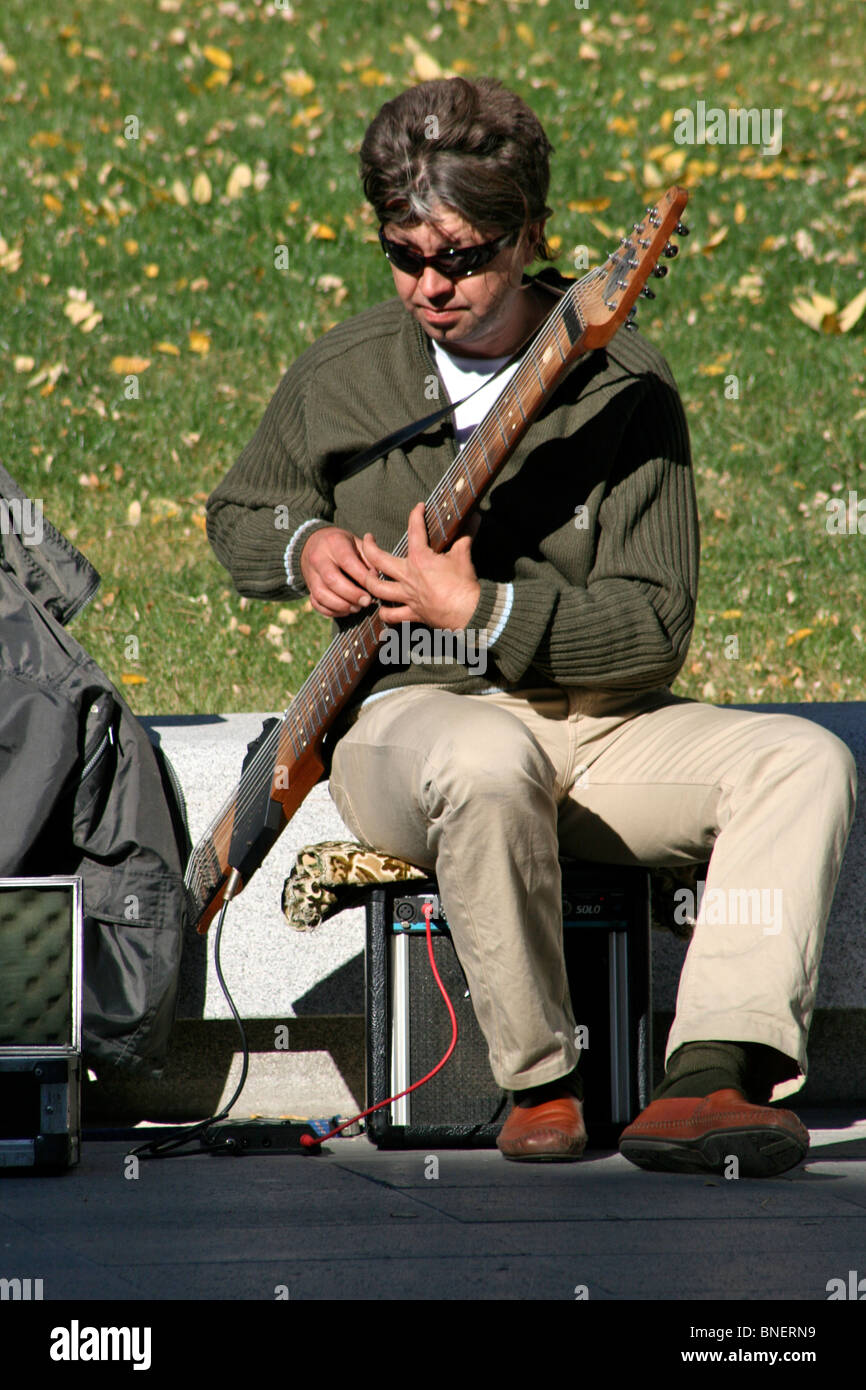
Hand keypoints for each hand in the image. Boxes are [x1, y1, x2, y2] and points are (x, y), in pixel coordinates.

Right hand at [300, 526, 377, 617]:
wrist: (315, 543)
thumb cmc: (343, 545)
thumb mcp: (357, 543)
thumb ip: (370, 558)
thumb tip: (377, 578)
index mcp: (334, 543)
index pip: (347, 561)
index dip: (362, 577)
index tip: (375, 587)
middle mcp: (318, 558)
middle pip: (332, 580)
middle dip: (352, 594)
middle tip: (367, 602)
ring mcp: (311, 574)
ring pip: (321, 594)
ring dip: (341, 606)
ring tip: (357, 607)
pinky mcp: (309, 587)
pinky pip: (317, 603)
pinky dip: (332, 611)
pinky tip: (346, 610)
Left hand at [359, 502, 481, 630]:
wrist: (468, 612)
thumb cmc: (465, 584)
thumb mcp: (463, 555)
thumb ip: (466, 535)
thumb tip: (475, 517)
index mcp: (420, 559)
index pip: (415, 530)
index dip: (416, 515)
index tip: (418, 507)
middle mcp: (408, 576)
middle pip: (378, 560)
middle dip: (368, 547)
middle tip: (367, 539)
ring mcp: (407, 596)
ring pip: (377, 589)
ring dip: (369, 581)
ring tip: (367, 575)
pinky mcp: (412, 613)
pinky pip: (391, 616)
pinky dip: (385, 614)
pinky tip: (382, 609)